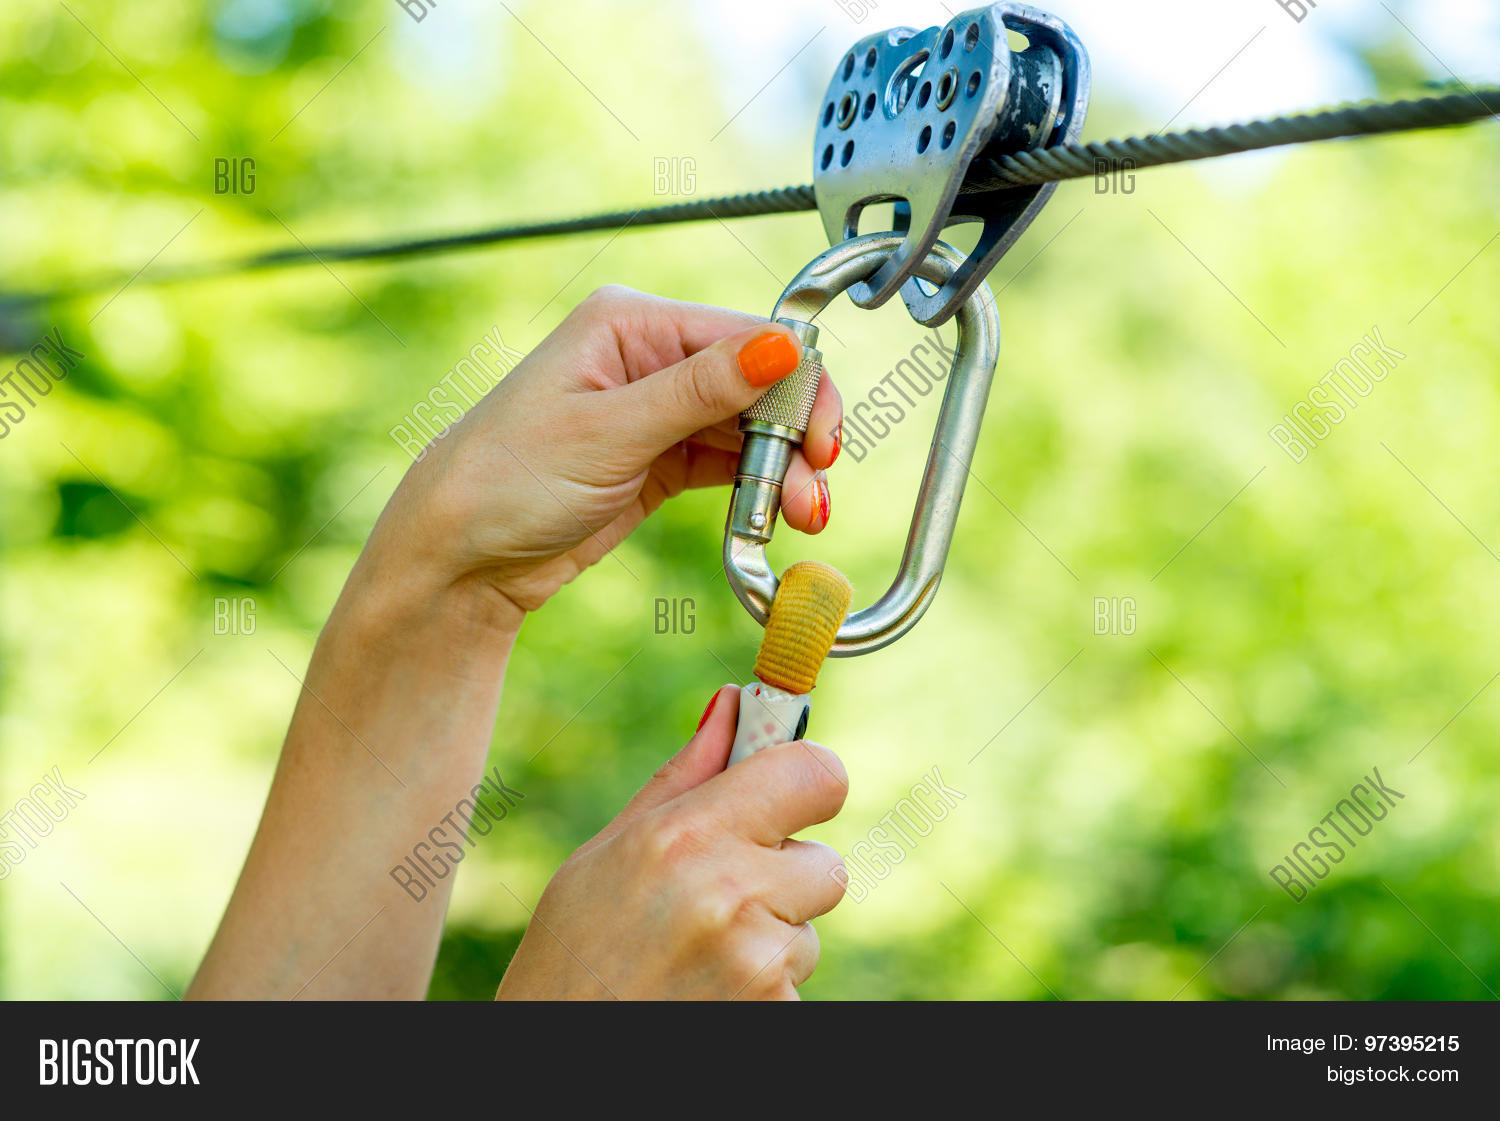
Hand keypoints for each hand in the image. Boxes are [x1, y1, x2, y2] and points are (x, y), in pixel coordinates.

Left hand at [370, 286, 842, 614]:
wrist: (462, 556)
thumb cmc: (506, 480)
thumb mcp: (609, 431)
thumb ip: (700, 390)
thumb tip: (783, 343)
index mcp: (629, 323)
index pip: (743, 336)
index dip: (795, 384)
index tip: (822, 439)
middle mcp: (649, 356)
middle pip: (758, 382)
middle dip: (793, 435)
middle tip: (810, 492)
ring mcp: (658, 408)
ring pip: (751, 427)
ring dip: (782, 468)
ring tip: (796, 514)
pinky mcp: (662, 457)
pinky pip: (730, 463)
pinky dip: (757, 487)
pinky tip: (773, 512)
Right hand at [496, 685, 848, 999]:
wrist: (556, 1056)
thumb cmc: (573, 951)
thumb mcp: (609, 851)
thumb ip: (685, 776)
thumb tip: (733, 701)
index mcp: (688, 835)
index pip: (815, 775)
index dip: (811, 780)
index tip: (793, 793)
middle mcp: (731, 894)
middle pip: (825, 863)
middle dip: (784, 877)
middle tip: (717, 900)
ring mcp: (759, 963)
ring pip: (809, 930)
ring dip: (771, 938)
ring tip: (695, 957)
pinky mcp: (777, 1015)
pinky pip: (797, 984)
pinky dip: (763, 989)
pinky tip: (704, 993)